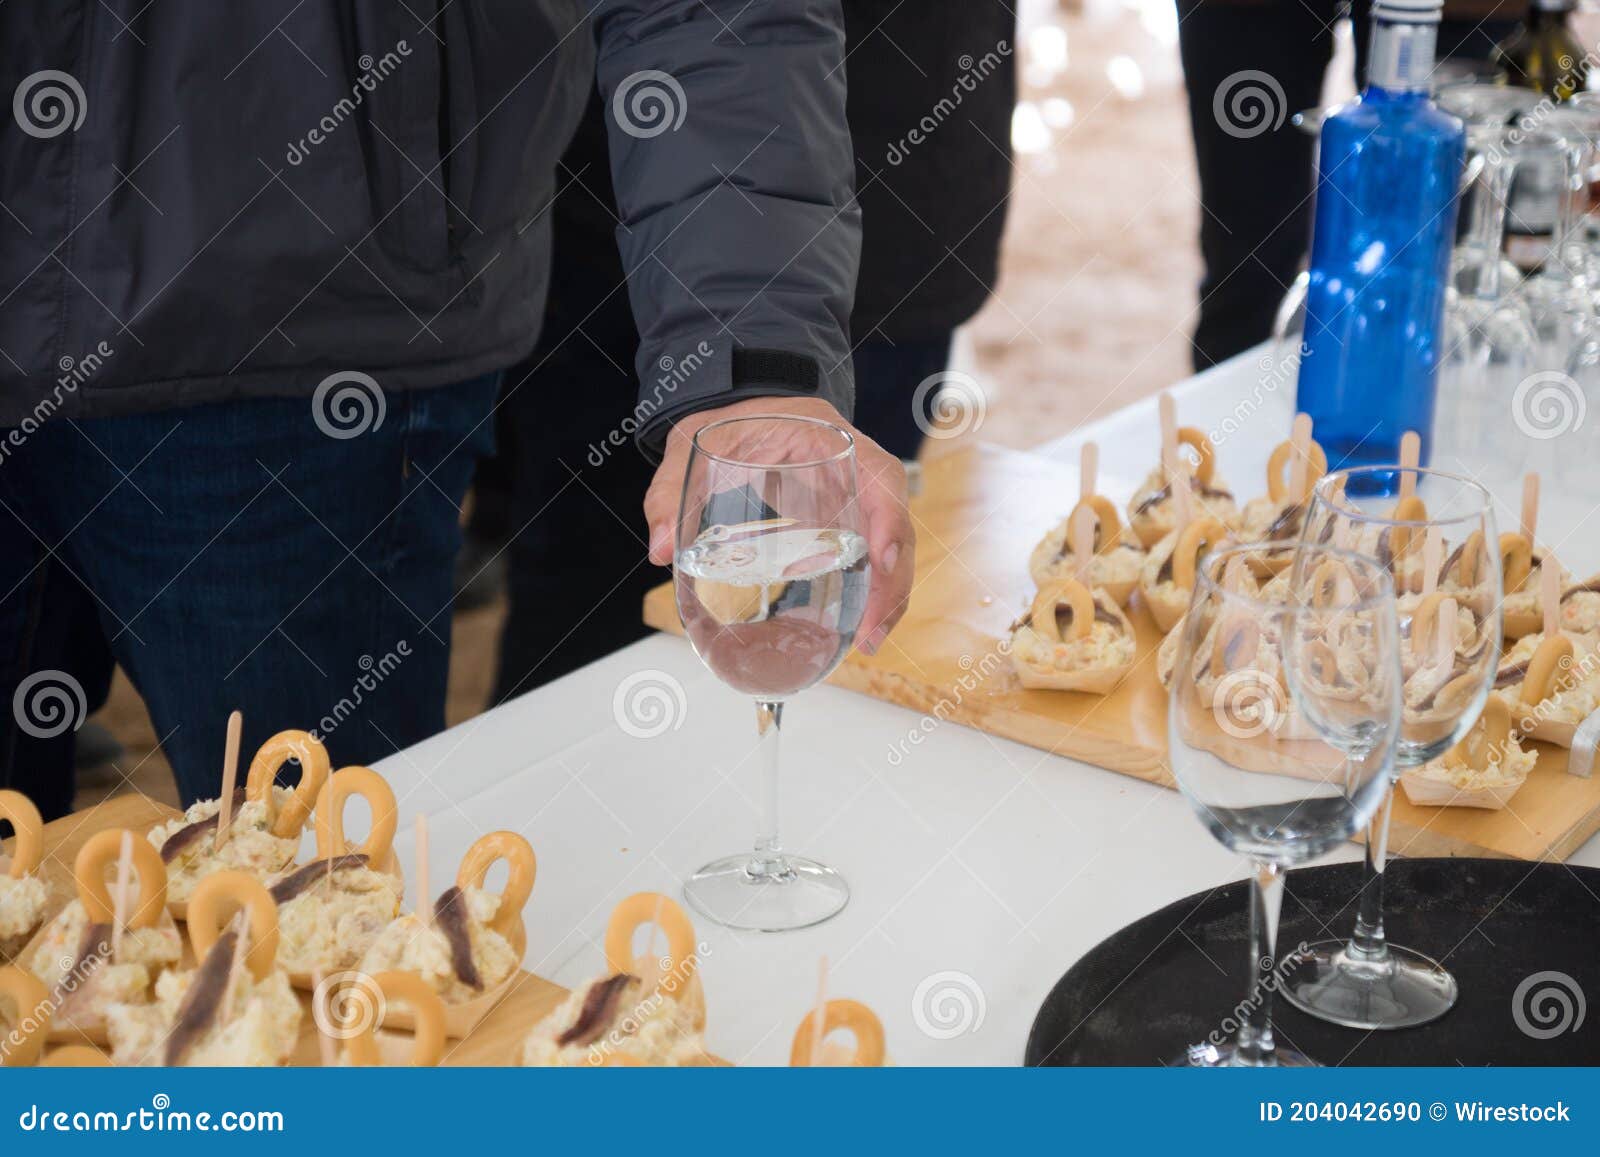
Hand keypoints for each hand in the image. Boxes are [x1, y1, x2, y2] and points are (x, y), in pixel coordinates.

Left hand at [644, 396, 913, 654]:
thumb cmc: (728, 422)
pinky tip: (856, 630)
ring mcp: (856, 498)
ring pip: (890, 548)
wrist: (742, 410)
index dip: (889, 521)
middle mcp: (856, 469)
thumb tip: (659, 550)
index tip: (881, 563)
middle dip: (892, 582)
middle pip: (895, 525)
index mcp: (830, 439)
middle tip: (869, 634)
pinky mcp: (847, 521)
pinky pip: (870, 558)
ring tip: (867, 642)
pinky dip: (869, 593)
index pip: (880, 478)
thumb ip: (671, 491)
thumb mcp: (693, 445)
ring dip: (887, 596)